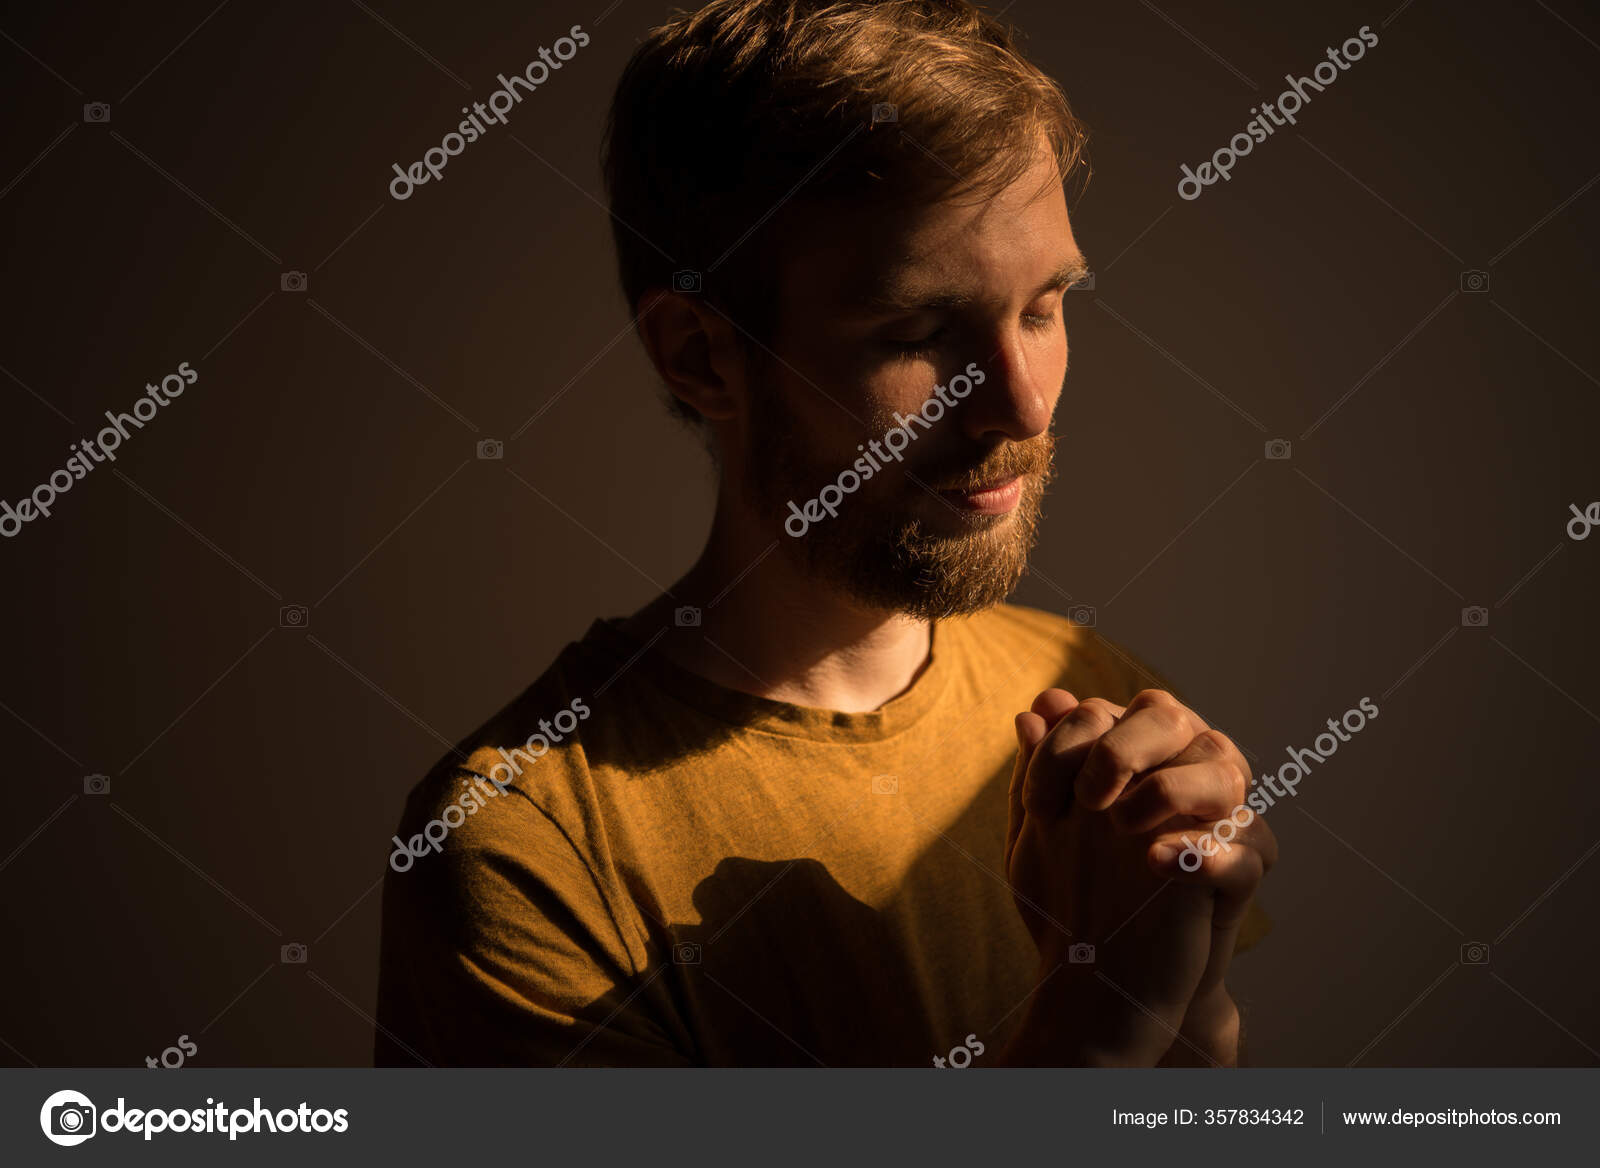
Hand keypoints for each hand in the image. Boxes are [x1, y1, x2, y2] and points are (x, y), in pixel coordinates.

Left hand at [1000, 688, 1273, 1065]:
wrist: (1107, 982)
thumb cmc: (1074, 898)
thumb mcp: (1042, 838)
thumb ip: (1039, 771)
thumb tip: (1035, 708)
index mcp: (1127, 763)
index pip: (1108, 712)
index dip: (1069, 742)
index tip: (1038, 803)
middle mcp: (1176, 778)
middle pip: (1173, 717)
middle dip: (1126, 744)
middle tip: (1090, 800)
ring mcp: (1214, 824)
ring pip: (1227, 766)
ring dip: (1172, 787)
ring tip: (1124, 828)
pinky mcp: (1238, 877)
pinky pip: (1252, 847)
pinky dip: (1207, 852)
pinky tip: (1157, 863)